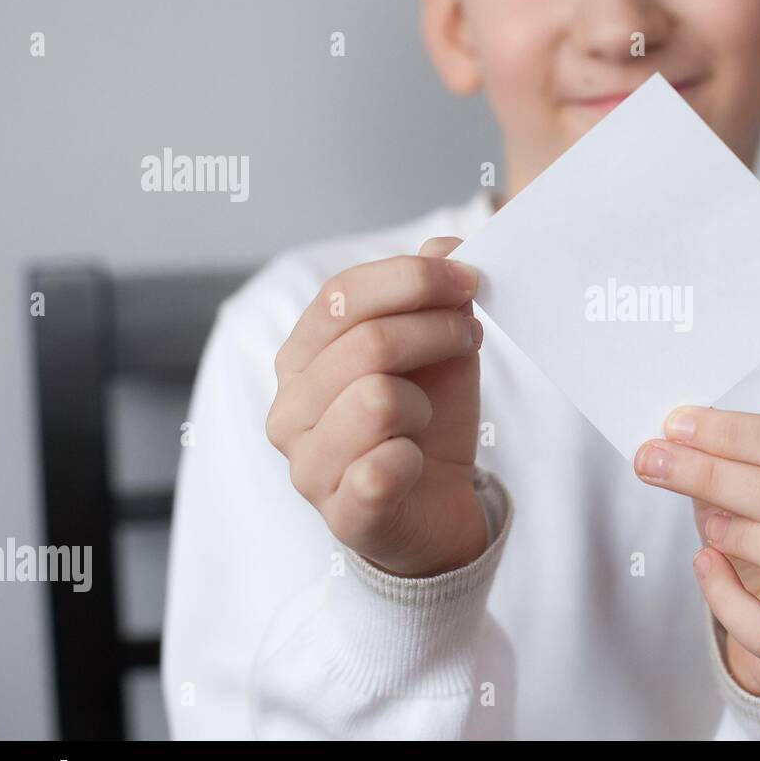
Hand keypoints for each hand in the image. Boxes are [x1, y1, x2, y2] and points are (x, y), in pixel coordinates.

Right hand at [266, 237, 487, 577]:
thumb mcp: (439, 347)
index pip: (342, 295)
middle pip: (366, 342)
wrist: (439, 505)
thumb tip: (447, 245)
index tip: (469, 280)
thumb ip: (436, 292)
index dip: (411, 278)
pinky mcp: (341, 515)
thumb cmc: (428, 420)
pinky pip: (383, 467)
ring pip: (376, 399)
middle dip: (436, 332)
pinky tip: (415, 463)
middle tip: (470, 338)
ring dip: (425, 403)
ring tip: (426, 416)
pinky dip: (414, 460)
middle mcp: (288, 409)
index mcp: (301, 357)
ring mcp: (306, 466)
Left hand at [633, 407, 759, 699]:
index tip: (676, 427)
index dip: (737, 434)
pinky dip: (730, 600)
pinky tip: (706, 570)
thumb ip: (721, 469)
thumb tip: (674, 439)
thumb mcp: (745, 502)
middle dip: (719, 476)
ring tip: (706, 529)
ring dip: (749, 537)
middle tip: (657, 465)